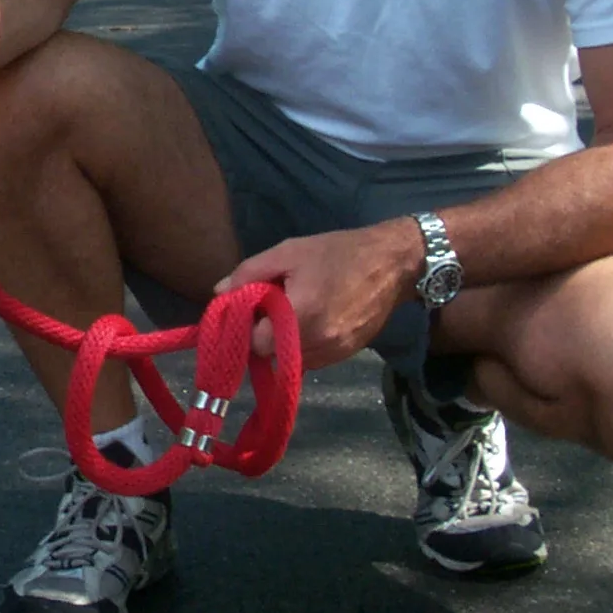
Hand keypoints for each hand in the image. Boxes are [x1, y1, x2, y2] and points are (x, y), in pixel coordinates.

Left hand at [214, 221, 420, 369]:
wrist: (393, 263)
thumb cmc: (337, 252)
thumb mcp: (288, 252)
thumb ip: (249, 273)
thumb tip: (220, 293)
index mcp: (301, 314)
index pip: (256, 343)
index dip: (248, 328)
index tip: (250, 311)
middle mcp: (319, 341)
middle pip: (273, 355)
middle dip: (265, 335)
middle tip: (270, 309)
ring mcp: (336, 351)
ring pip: (292, 360)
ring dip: (285, 342)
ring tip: (294, 312)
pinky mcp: (348, 354)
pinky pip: (313, 359)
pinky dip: (304, 345)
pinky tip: (312, 320)